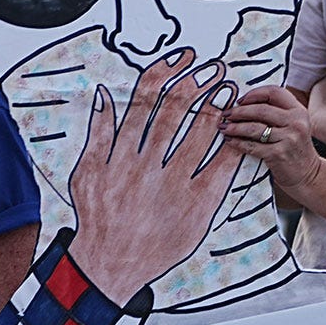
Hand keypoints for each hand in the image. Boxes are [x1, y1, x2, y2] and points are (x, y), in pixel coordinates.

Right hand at [66, 49, 237, 301]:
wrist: (109, 266)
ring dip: (218, 107)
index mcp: (121, 152)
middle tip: (215, 68)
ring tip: (229, 90)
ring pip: (201, 135)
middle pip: (178, 111)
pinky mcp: (196, 206)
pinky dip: (230, 148)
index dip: (169, 72)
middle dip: (199, 83)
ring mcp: (174, 185)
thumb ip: (97, 133)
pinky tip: (239, 132)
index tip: (184, 58)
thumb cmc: (96, 218)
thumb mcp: (86, 173)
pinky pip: (219, 170)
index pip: (147, 99)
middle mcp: (148, 164)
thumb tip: (103, 95)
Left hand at [226, 86, 323, 196]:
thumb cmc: (294, 149)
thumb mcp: (294, 126)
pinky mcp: (279, 154)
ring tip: (224, 128)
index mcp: (299, 111)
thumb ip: (278, 113)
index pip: (275, 92)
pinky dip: (238, 143)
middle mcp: (296, 122)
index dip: (255, 94)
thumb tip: (244, 104)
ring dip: (235, 127)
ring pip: (254, 128)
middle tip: (226, 114)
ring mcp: (288, 138)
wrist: (307, 175)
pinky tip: (230, 141)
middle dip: (239, 111)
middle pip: (261, 109)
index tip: (240, 100)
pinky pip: (252, 145)